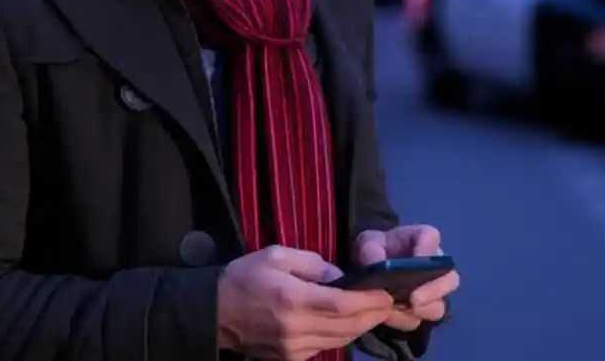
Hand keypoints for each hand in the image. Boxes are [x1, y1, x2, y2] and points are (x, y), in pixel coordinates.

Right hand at [217, 245, 395, 360]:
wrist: (213, 313)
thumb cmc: (245, 277)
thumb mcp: (276, 255)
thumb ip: (312, 264)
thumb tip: (340, 277)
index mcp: (294, 300)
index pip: (344, 305)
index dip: (371, 301)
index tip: (389, 293)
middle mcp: (298, 329)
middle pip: (348, 326)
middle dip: (373, 314)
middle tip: (391, 301)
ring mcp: (295, 349)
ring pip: (341, 340)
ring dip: (362, 326)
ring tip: (376, 310)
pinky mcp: (291, 359)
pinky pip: (327, 346)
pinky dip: (343, 334)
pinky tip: (349, 322)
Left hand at [355, 225, 459, 331]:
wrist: (365, 270)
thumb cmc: (373, 250)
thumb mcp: (367, 243)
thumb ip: (371, 249)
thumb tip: (378, 263)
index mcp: (421, 239)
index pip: (431, 237)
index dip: (427, 250)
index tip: (416, 263)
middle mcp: (434, 266)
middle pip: (450, 278)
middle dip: (435, 290)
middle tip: (415, 299)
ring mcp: (430, 292)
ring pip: (440, 304)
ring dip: (424, 309)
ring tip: (404, 309)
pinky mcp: (418, 311)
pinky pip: (420, 319)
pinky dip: (406, 318)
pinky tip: (390, 315)